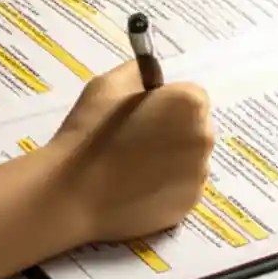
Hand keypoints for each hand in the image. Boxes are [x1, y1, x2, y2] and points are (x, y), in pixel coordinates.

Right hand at [46, 60, 214, 243]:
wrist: (73, 194)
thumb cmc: (90, 133)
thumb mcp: (107, 85)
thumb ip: (138, 73)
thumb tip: (151, 79)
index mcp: (189, 103)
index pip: (191, 95)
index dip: (165, 102)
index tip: (139, 114)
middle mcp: (204, 138)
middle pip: (195, 127)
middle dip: (173, 129)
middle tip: (134, 139)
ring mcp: (198, 176)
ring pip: (189, 158)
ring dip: (170, 158)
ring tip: (132, 167)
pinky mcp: (188, 205)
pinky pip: (181, 187)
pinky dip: (165, 186)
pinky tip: (135, 188)